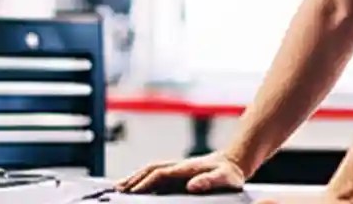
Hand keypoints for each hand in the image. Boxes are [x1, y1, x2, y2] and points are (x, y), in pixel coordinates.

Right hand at [115, 150, 245, 194]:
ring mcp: (177, 168)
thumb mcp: (225, 178)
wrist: (234, 161)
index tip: (132, 191)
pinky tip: (137, 186)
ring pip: (150, 170)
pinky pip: (155, 174)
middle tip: (117, 190)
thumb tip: (192, 185)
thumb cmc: (230, 173)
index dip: (145, 182)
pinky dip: (142, 178)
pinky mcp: (177, 173)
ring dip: (134, 177)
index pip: (160, 174)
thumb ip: (209, 181)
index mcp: (186, 168)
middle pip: (150, 170)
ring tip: (119, 187)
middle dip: (133, 179)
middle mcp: (178, 166)